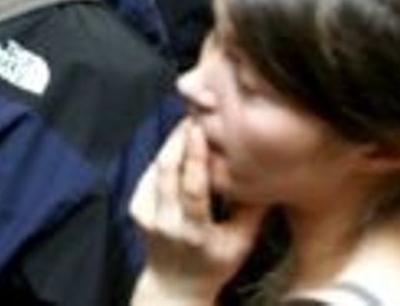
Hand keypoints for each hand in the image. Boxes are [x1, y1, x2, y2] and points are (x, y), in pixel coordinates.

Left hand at [129, 119, 266, 304]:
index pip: (192, 189)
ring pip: (157, 169)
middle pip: (168, 171)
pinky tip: (178, 147)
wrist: (174, 285)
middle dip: (179, 139)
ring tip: (189, 125)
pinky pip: (150, 175)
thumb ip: (251, 210)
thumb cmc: (215, 264)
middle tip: (195, 115)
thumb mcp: (241, 243)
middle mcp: (166, 223)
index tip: (200, 129)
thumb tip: (264, 174)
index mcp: (195, 233)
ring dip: (172, 144)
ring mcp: (146, 216)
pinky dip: (165, 159)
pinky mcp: (135, 209)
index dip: (194, 156)